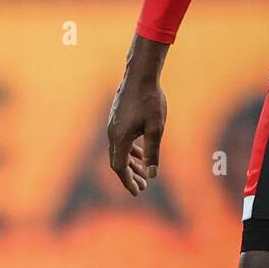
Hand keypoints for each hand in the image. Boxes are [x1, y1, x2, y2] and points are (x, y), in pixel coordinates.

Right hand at [107, 34, 168, 194]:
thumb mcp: (156, 128)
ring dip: (131, 163)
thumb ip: (153, 152)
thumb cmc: (150, 101)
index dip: (128, 181)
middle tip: (143, 187)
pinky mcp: (116, 118)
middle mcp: (112, 134)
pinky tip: (140, 152)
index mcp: (120, 138)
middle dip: (130, 175)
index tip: (137, 192)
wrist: (140, 76)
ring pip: (119, 151)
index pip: (120, 168)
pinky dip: (129, 150)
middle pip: (118, 161)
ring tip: (144, 173)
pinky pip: (120, 141)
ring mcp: (113, 125)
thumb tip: (152, 175)